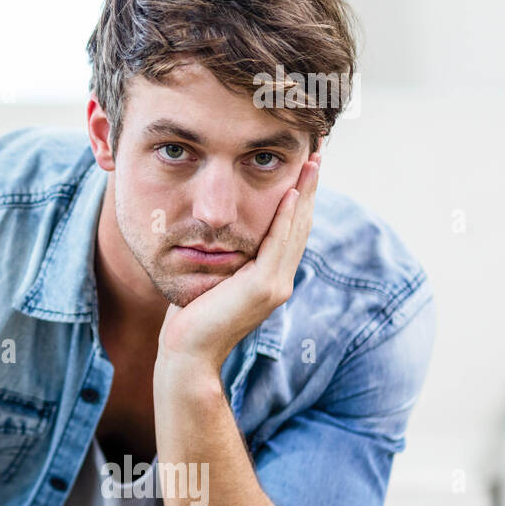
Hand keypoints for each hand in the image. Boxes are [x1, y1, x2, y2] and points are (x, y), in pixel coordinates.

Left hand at [157, 152, 320, 373]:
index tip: (303, 169)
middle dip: (309, 189)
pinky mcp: (264, 288)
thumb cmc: (191, 317)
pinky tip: (291, 193)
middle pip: (300, 225)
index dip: (300, 200)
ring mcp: (275, 285)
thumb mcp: (212, 278)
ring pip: (295, 230)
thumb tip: (217, 236)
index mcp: (269, 278)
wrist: (187, 351)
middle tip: (317, 154)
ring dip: (304, 194)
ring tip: (312, 163)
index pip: (290, 231)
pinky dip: (286, 217)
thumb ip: (225, 259)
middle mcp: (279, 280)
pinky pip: (278, 243)